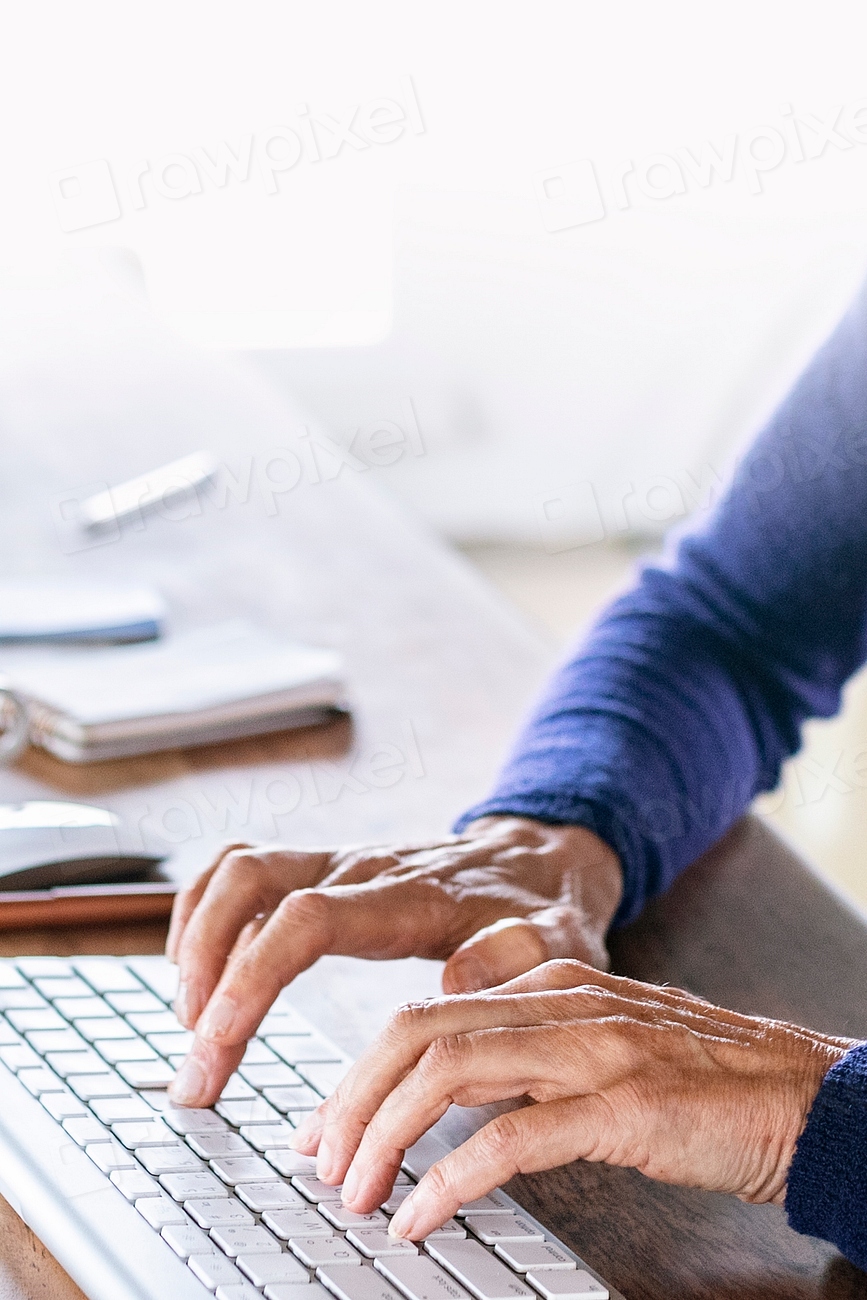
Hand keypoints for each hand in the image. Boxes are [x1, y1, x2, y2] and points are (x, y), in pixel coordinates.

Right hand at [165, 816, 621, 1106]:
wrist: (539, 857)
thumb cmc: (543, 909)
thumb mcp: (557, 943)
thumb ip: (520, 961)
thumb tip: (454, 981)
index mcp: (406, 896)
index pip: (305, 918)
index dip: (251, 975)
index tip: (216, 1040)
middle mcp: (359, 868)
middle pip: (249, 882)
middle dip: (204, 968)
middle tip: (194, 1057)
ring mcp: (336, 861)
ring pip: (235, 869)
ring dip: (196, 939)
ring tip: (189, 1020)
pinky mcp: (322, 868)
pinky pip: (242, 871)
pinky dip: (206, 915)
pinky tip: (200, 972)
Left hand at [294, 959, 853, 1238]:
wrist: (799, 1092)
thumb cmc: (697, 1078)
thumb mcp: (596, 1043)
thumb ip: (526, 1052)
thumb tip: (446, 1088)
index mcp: (545, 984)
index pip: (423, 1014)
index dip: (359, 1071)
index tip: (324, 1123)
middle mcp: (557, 1003)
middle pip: (415, 1034)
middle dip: (351, 1100)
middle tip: (319, 1161)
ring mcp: (588, 1048)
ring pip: (447, 1073)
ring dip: (384, 1135)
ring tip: (355, 1191)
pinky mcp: (620, 1105)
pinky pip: (509, 1139)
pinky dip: (448, 1179)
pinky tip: (421, 1215)